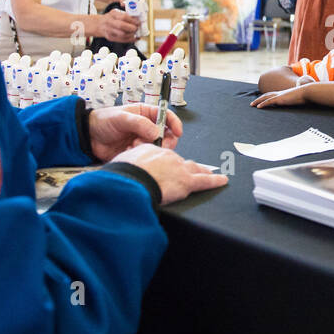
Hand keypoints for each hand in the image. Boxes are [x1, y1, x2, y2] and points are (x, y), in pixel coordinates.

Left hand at [89, 104, 180, 160]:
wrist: (88, 137)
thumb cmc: (102, 121)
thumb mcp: (121, 117)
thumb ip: (139, 123)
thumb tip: (156, 131)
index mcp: (145, 114)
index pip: (166, 116)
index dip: (175, 124)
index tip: (178, 132)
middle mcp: (146, 127)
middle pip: (167, 134)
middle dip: (164, 139)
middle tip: (155, 142)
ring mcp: (142, 140)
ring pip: (157, 146)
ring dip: (149, 147)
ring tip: (135, 145)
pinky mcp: (136, 151)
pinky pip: (146, 155)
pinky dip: (141, 154)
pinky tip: (130, 150)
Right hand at [94, 9, 141, 42]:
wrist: (100, 25)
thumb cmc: (112, 18)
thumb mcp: (117, 12)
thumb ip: (126, 14)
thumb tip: (138, 19)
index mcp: (113, 14)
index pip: (123, 17)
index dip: (132, 20)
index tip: (138, 22)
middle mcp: (110, 22)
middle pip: (121, 26)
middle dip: (132, 28)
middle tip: (137, 28)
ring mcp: (109, 31)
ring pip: (122, 35)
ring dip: (132, 34)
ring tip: (136, 33)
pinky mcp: (110, 38)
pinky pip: (122, 40)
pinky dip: (130, 40)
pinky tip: (135, 38)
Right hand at [110, 144, 226, 205]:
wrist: (130, 181)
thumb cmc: (121, 176)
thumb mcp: (118, 166)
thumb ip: (122, 169)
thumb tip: (111, 175)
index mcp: (150, 151)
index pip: (161, 157)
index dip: (164, 165)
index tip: (163, 169)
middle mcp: (167, 156)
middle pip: (179, 162)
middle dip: (183, 168)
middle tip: (185, 173)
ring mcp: (178, 168)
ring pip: (194, 169)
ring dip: (202, 172)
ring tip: (210, 174)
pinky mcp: (187, 182)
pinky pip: (205, 181)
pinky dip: (215, 181)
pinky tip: (223, 181)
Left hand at [250, 85, 310, 108]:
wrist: (307, 91)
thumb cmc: (306, 96)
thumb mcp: (300, 99)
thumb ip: (297, 100)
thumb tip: (300, 103)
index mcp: (284, 93)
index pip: (273, 95)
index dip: (266, 97)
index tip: (261, 100)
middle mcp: (280, 93)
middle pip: (266, 95)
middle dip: (259, 99)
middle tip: (253, 103)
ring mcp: (280, 96)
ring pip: (265, 98)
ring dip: (258, 101)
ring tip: (252, 105)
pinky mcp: (280, 99)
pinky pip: (269, 102)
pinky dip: (263, 104)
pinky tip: (258, 107)